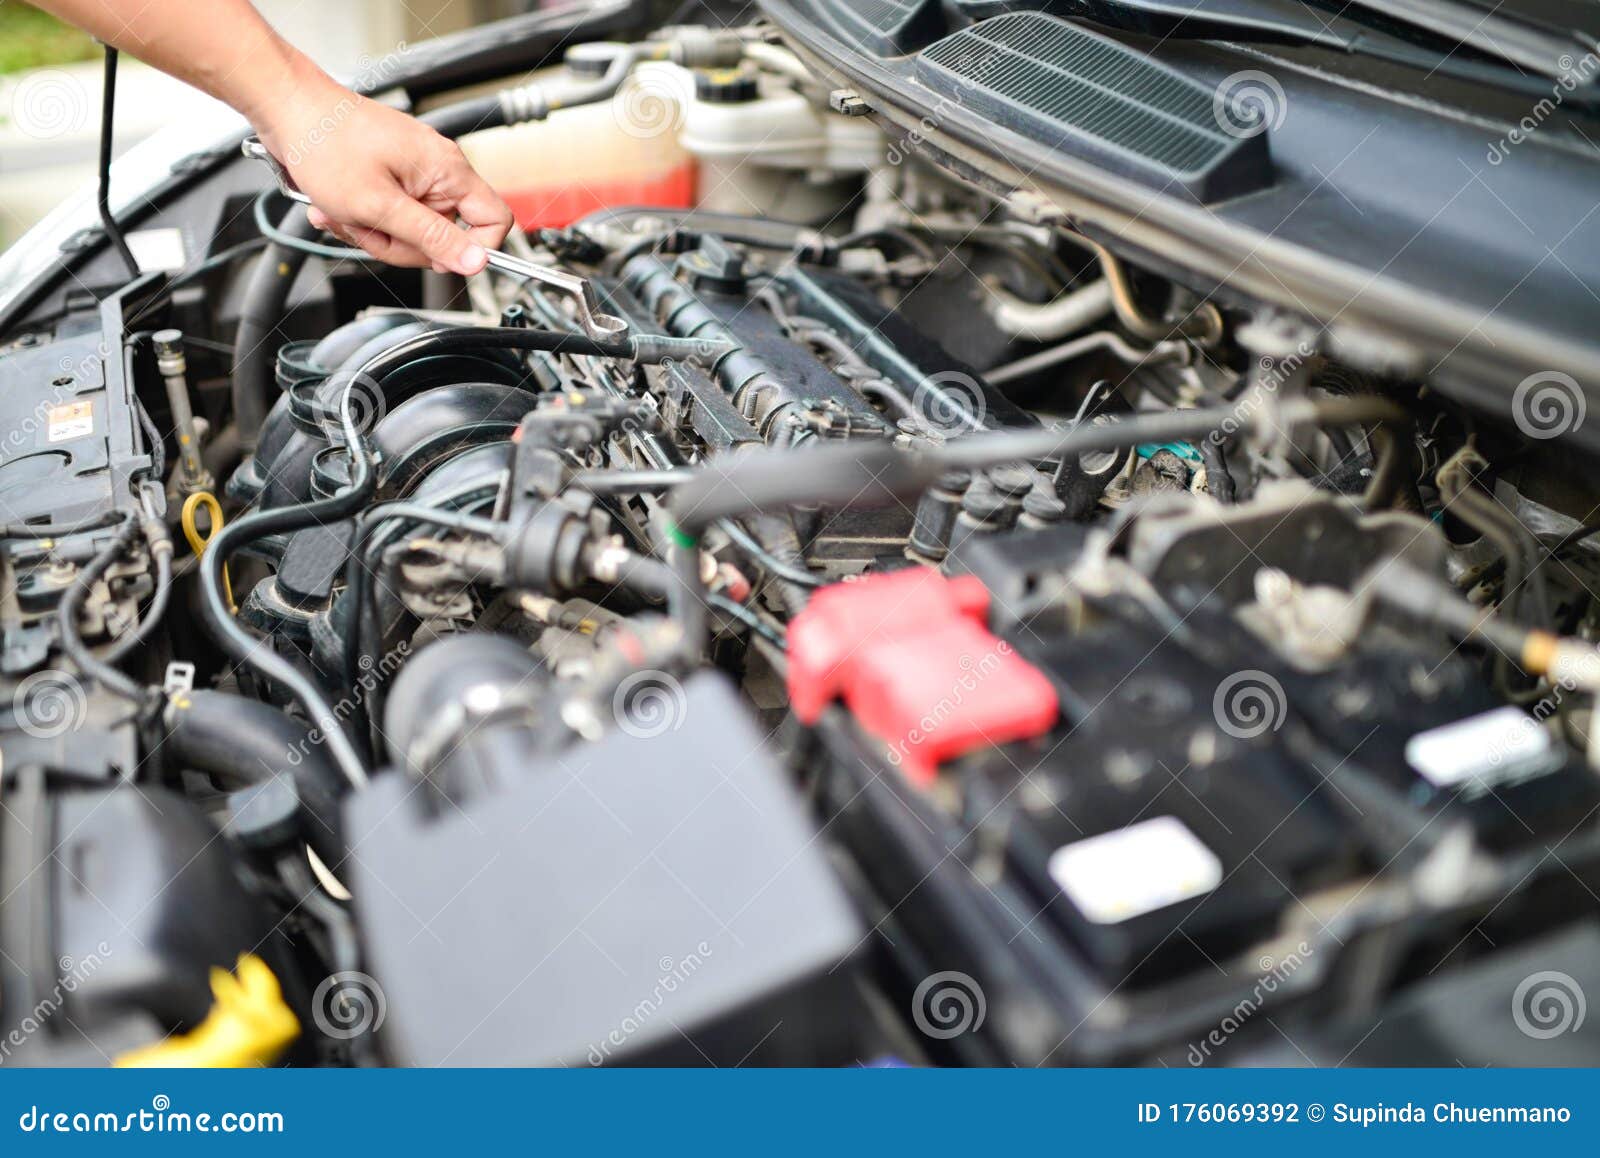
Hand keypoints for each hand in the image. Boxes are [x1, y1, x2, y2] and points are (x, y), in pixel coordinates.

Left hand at [255, 71, 512, 274]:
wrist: (288, 108)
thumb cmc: (325, 142)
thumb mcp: (379, 205)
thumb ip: (432, 238)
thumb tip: (476, 262)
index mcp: (447, 170)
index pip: (495, 220)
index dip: (473, 249)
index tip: (438, 258)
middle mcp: (438, 169)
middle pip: (445, 235)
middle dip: (401, 243)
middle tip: (368, 228)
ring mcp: (415, 171)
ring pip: (412, 229)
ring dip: (374, 231)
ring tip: (344, 212)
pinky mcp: (394, 174)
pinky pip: (392, 214)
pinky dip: (365, 218)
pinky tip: (340, 206)